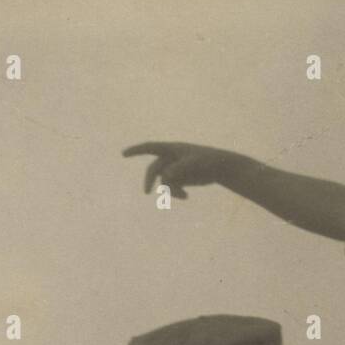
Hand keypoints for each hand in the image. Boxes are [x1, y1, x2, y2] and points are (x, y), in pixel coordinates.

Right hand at [122, 141, 248, 198]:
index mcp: (172, 148)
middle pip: (154, 169)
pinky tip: (186, 197)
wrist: (220, 168)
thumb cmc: (208, 161)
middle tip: (147, 192)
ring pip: (163, 182)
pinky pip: (171, 188)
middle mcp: (170, 158)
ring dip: (171, 190)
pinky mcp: (179, 179)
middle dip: (150, 180)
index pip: (150, 147)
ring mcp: (174, 169)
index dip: (136, 150)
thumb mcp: (195, 163)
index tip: (124, 154)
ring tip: (183, 196)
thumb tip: (166, 175)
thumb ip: (180, 168)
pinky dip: (176, 193)